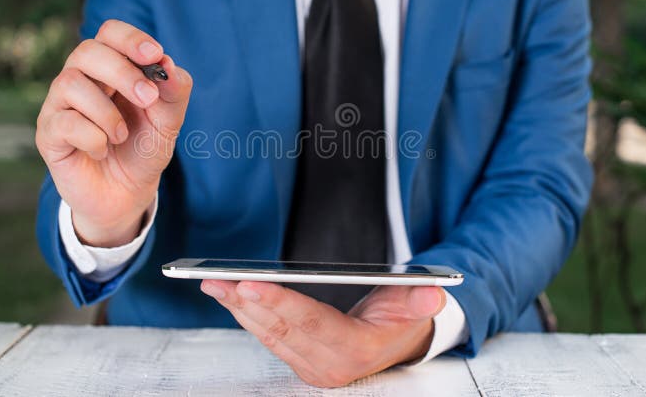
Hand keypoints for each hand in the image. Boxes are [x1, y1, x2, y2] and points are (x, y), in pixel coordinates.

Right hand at [36, 19, 192, 246]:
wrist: (127, 195)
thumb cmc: (143, 149)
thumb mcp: (169, 121)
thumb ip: (173, 92)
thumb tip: (168, 64)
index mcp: (110, 68)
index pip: (109, 32)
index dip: (130, 38)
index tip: (154, 55)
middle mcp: (80, 79)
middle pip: (87, 51)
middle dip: (122, 72)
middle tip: (148, 99)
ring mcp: (59, 105)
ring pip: (70, 83)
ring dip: (107, 112)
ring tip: (121, 135)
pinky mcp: (48, 135)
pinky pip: (65, 122)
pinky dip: (93, 138)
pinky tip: (102, 151)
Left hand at [200, 280, 444, 387]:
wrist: (399, 344)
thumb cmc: (403, 319)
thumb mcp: (418, 306)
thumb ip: (422, 300)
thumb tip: (432, 293)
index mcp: (357, 349)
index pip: (311, 323)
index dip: (280, 303)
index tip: (250, 284)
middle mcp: (329, 364)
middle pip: (281, 329)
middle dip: (246, 303)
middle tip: (217, 280)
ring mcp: (311, 366)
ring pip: (267, 334)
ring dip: (238, 308)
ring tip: (214, 283)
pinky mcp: (299, 360)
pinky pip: (268, 337)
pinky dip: (246, 315)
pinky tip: (230, 296)